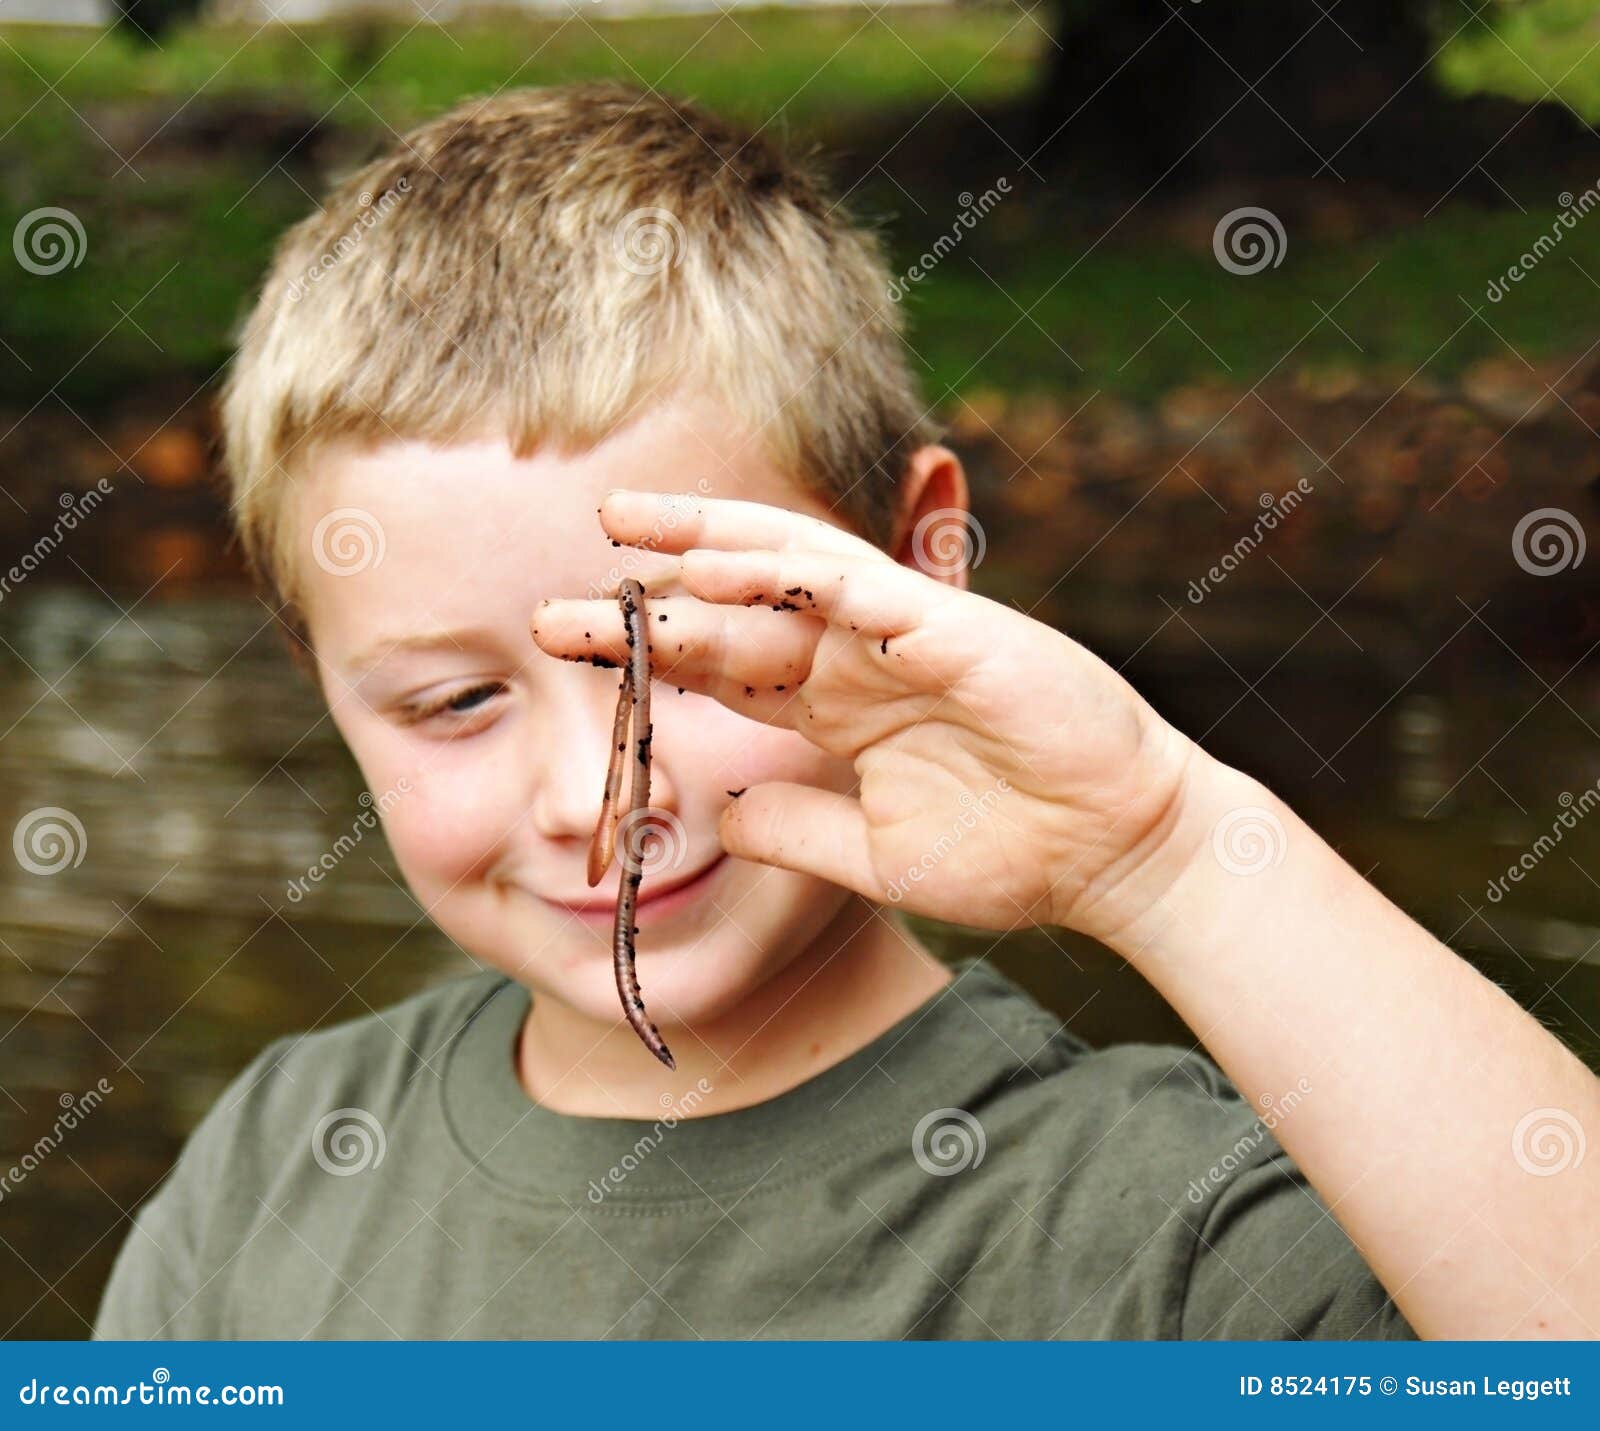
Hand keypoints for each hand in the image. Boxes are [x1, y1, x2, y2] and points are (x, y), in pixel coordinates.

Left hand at [531, 489, 1201, 941]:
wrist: (1115, 857)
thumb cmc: (1010, 849)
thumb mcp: (874, 855)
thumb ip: (796, 829)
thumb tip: (719, 816)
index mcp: (834, 703)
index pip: (721, 660)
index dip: (645, 647)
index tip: (563, 640)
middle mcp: (860, 655)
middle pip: (740, 600)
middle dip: (657, 581)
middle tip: (571, 563)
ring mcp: (909, 637)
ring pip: (798, 570)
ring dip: (717, 544)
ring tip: (633, 527)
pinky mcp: (962, 635)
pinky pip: (873, 594)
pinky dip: (806, 575)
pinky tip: (734, 563)